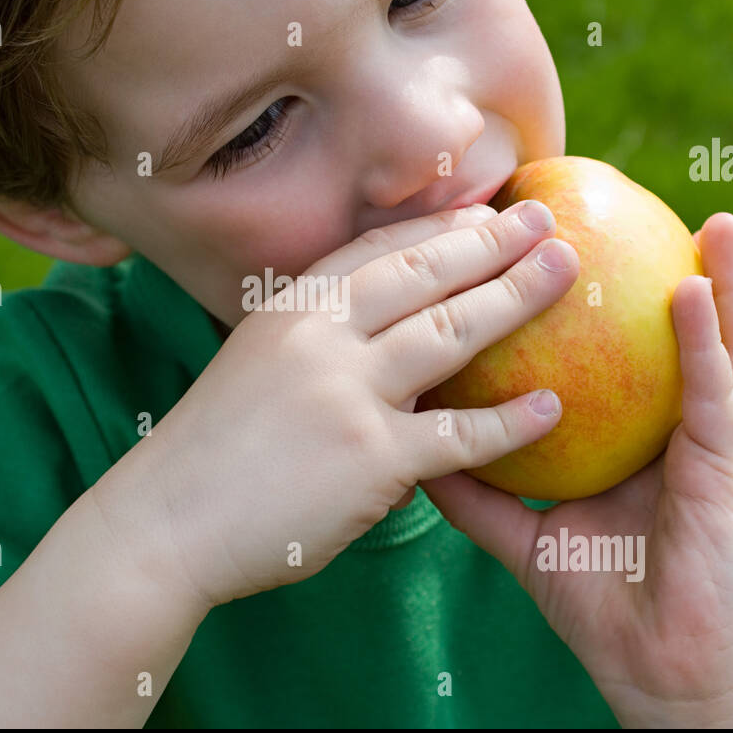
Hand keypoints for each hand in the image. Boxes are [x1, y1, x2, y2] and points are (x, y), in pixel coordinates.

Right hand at [107, 199, 579, 610]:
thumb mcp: (253, 367)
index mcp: (290, 308)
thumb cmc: (210, 453)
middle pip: (424, 273)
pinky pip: (457, 434)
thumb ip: (317, 346)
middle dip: (493, 241)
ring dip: (517, 296)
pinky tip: (553, 407)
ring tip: (567, 274)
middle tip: (547, 223)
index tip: (487, 210)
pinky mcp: (369, 456)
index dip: (439, 226)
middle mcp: (320, 335)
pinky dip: (509, 423)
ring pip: (450, 331)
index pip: (378, 249)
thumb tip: (388, 346)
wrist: (165, 522)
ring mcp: (346, 391)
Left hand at [420, 213, 732, 725]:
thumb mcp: (522, 535)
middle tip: (622, 207)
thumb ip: (474, 489)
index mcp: (624, 437)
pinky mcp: (721, 474)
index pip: (608, 355)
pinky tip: (692, 289)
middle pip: (658, 337)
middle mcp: (666, 429)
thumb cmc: (596, 599)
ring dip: (718, 281)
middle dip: (649, 270)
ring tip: (713, 222)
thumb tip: (410, 445)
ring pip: (716, 350)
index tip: (541, 239)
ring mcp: (701, 448)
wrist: (654, 668)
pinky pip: (714, 398)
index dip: (577, 300)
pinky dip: (706, 343)